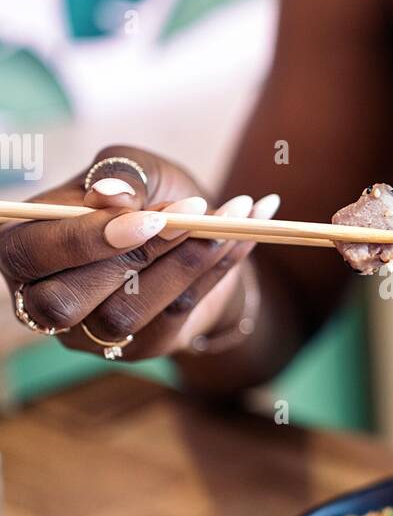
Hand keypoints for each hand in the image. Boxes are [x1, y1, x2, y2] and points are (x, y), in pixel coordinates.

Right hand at [0, 146, 277, 359]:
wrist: (202, 230)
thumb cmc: (153, 195)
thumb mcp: (139, 169)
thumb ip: (122, 174)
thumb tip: (108, 196)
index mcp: (24, 248)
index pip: (25, 254)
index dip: (81, 240)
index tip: (144, 215)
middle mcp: (44, 300)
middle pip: (63, 301)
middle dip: (133, 256)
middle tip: (193, 213)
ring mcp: (90, 333)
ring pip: (123, 313)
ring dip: (185, 260)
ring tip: (234, 212)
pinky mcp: (140, 346)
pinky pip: (173, 314)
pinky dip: (213, 268)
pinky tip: (244, 232)